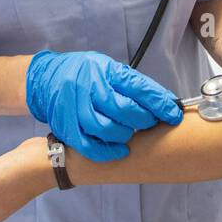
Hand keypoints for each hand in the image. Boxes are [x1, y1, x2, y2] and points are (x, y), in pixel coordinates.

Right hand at [25, 50, 181, 161]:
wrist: (48, 78)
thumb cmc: (86, 73)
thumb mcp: (110, 69)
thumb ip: (133, 84)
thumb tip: (164, 101)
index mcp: (105, 71)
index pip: (138, 88)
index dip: (159, 103)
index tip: (173, 114)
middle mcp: (89, 87)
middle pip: (123, 110)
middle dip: (144, 120)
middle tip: (151, 123)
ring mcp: (76, 107)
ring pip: (106, 129)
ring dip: (125, 135)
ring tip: (131, 133)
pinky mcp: (67, 126)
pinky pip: (89, 145)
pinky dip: (107, 152)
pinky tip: (120, 150)